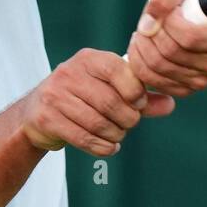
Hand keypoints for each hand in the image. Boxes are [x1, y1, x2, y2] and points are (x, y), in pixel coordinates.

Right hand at [19, 48, 175, 155]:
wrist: (36, 112)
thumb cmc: (82, 98)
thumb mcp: (110, 89)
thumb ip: (141, 97)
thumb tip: (170, 104)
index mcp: (88, 59)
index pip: (119, 70)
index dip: (135, 91)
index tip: (139, 104)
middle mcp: (69, 72)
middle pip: (111, 102)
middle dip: (128, 119)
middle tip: (129, 124)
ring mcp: (55, 95)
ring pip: (98, 123)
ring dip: (116, 135)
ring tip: (118, 135)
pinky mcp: (47, 118)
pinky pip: (84, 138)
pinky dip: (103, 147)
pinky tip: (109, 147)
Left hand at [125, 0, 206, 96]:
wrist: (187, 16)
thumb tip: (147, 26)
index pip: (190, 37)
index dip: (168, 23)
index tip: (165, 12)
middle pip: (171, 53)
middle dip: (150, 35)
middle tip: (144, 23)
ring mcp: (202, 81)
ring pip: (158, 68)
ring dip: (141, 48)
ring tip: (141, 34)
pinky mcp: (184, 90)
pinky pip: (153, 81)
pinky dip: (139, 64)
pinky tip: (142, 49)